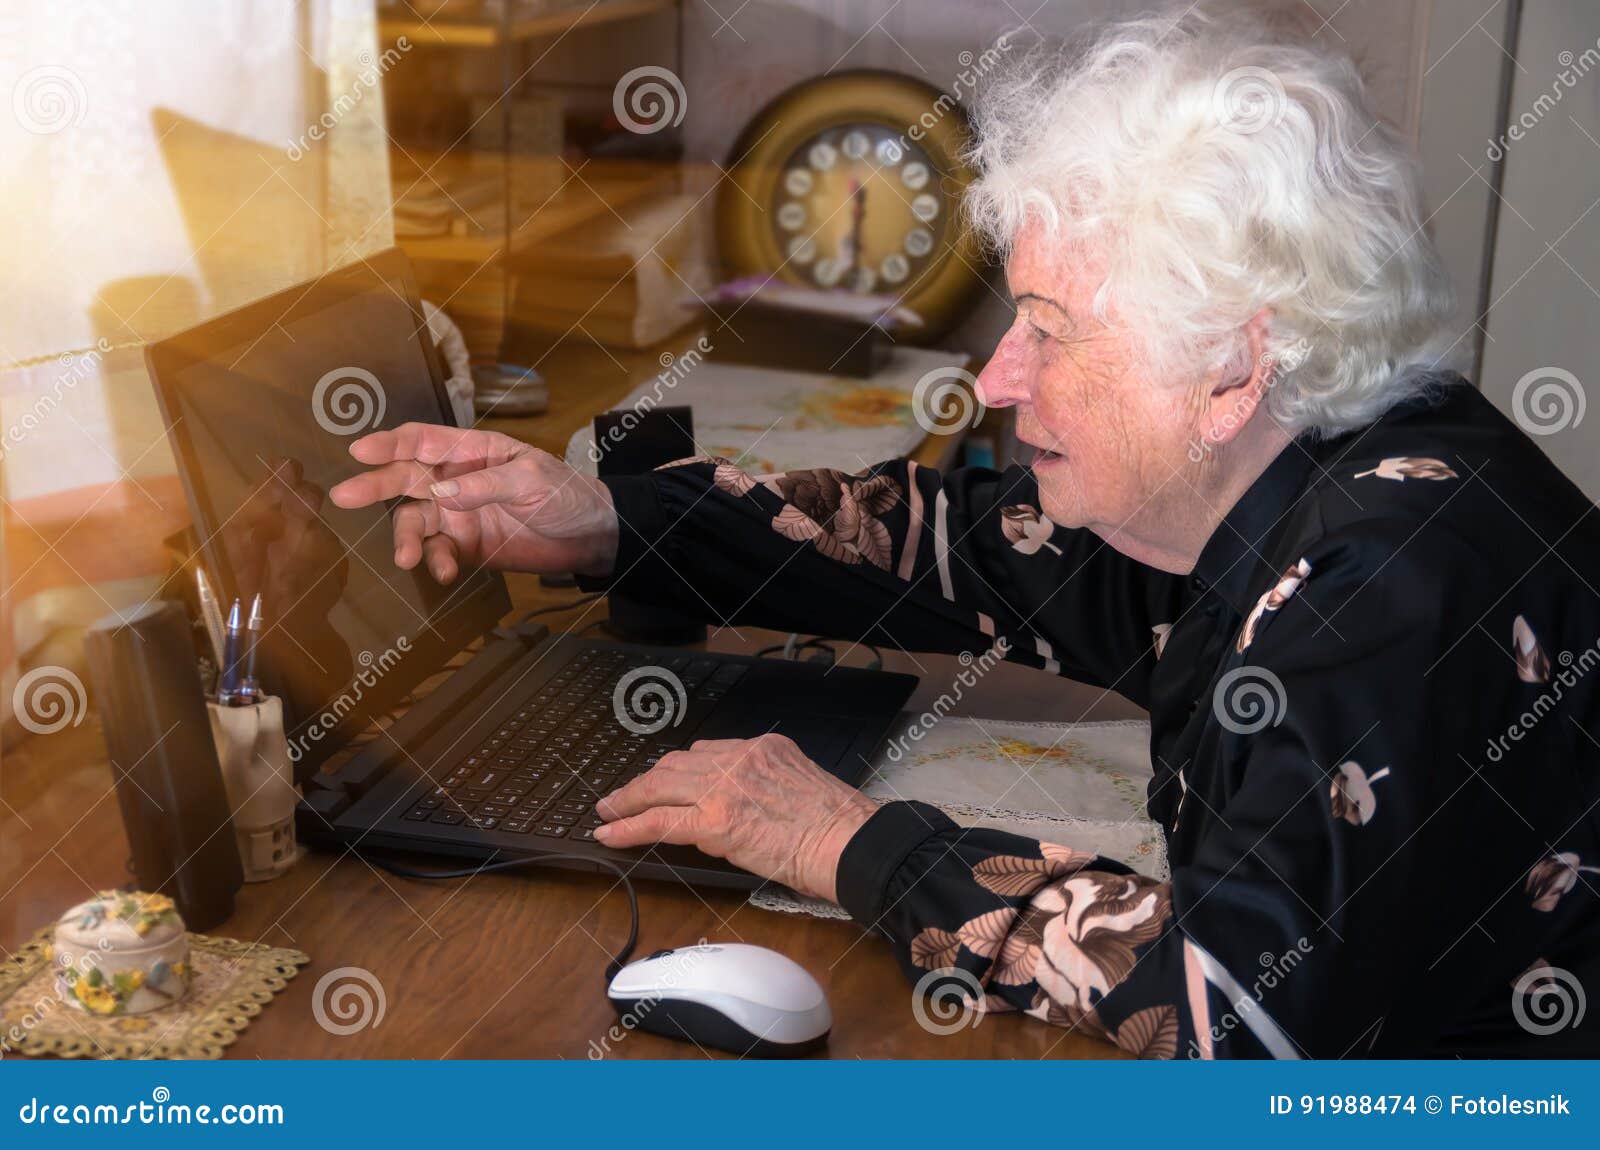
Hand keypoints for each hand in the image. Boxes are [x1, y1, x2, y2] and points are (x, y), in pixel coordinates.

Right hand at [328, 423, 618, 582]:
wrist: (591, 537)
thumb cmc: (565, 493)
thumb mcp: (530, 479)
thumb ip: (484, 486)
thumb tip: (440, 494)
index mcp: (472, 451)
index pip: (423, 441)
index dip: (390, 443)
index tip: (359, 451)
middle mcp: (457, 480)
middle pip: (407, 478)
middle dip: (376, 486)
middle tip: (344, 497)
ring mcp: (459, 514)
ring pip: (417, 521)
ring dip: (407, 538)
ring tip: (407, 558)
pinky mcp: (467, 546)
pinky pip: (438, 552)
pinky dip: (435, 562)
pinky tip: (443, 573)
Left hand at [594, 734, 877, 901]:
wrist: (851, 842)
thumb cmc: (839, 827)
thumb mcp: (802, 785)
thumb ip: (766, 785)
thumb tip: (742, 807)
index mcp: (765, 747)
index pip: (707, 752)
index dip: (679, 770)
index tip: (665, 780)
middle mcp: (740, 757)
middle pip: (676, 763)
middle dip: (645, 780)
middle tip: (622, 795)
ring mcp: (724, 786)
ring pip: (659, 785)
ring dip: (628, 799)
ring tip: (608, 811)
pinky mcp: (714, 821)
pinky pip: (658, 820)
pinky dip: (628, 826)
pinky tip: (609, 832)